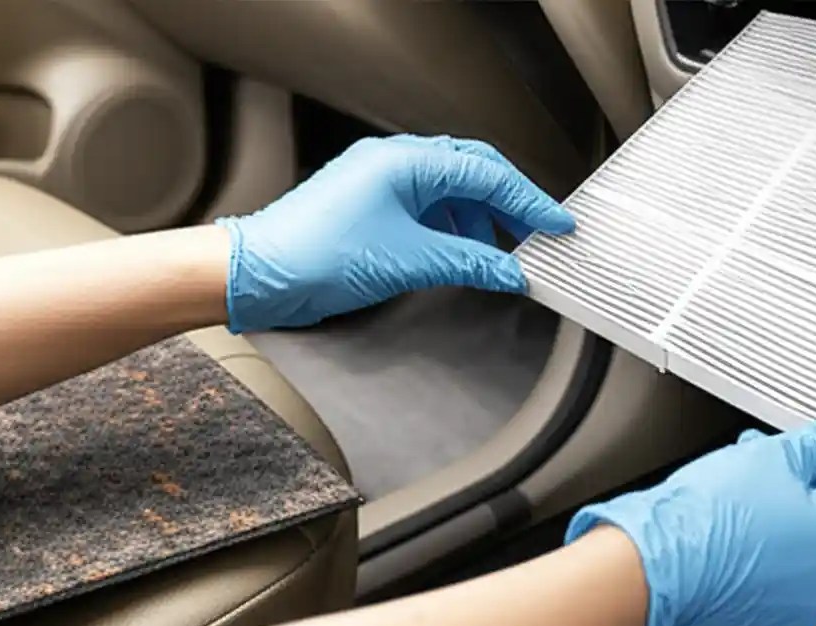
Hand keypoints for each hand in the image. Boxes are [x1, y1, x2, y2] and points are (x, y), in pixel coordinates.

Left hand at [215, 134, 574, 332]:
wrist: (259, 274)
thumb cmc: (316, 255)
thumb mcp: (408, 261)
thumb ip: (467, 263)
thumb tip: (510, 271)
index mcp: (406, 161)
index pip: (486, 173)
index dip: (528, 200)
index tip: (556, 224)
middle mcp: (394, 163)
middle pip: (471, 173)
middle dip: (508, 205)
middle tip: (537, 234)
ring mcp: (380, 183)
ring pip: (448, 193)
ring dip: (478, 222)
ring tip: (500, 256)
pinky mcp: (370, 208)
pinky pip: (424, 210)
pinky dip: (450, 231)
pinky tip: (462, 256)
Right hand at [566, 411, 815, 625]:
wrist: (656, 570)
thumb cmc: (709, 521)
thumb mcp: (773, 457)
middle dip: (813, 477)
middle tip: (779, 454)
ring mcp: (805, 605)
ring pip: (811, 544)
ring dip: (789, 509)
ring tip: (746, 482)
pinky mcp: (770, 618)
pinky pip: (784, 572)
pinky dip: (770, 543)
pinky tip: (736, 520)